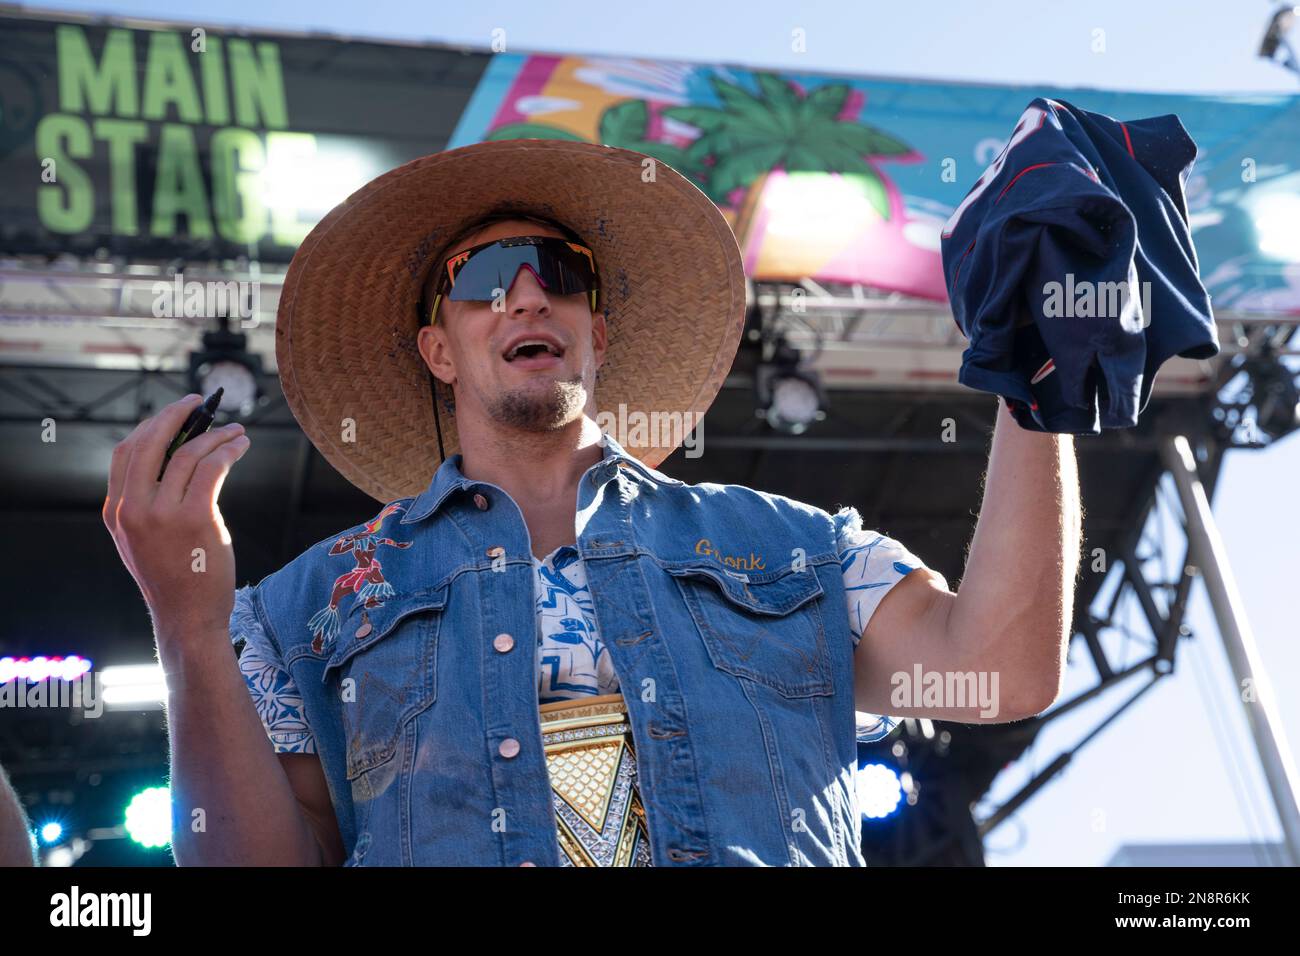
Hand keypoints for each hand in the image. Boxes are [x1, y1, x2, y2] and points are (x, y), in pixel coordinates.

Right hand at [103, 394, 251, 640]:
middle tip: (201, 402)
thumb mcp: (144, 540)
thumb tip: (174, 458)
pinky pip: (212, 468)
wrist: (188, 617)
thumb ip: (147, 504)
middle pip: (150, 442)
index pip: (126, 452)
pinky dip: (228, 450)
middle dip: (177, 415)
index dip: (152, 426)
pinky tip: (240, 446)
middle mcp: (132, 509)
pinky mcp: (194, 518)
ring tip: (237, 430)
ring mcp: (162, 513)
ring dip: (216, 434)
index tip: (175, 413)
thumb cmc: (175, 577)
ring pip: (188, 452)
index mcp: (116, 512)